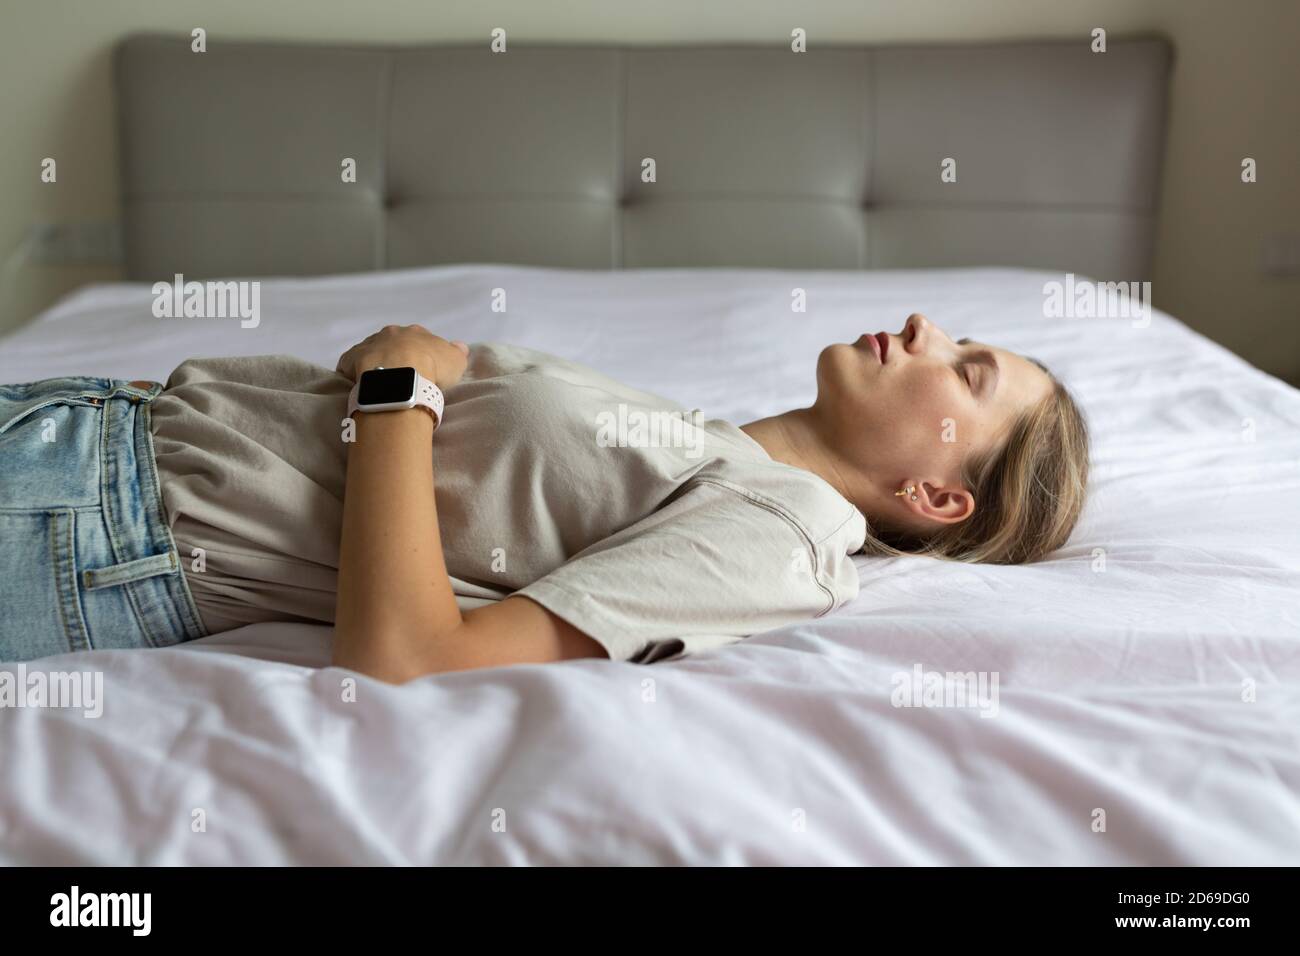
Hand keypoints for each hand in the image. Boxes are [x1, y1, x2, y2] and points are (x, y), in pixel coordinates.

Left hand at [336, 325, 469, 389]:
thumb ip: (457, 352)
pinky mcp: (351, 359)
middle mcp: (390, 334)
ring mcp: (369, 344)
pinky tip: (359, 385)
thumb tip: (460, 347)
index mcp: (415, 333)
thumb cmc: (432, 367)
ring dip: (374, 364)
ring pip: (371, 352)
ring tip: (380, 384)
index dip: (420, 354)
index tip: (422, 368)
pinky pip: (349, 364)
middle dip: (395, 356)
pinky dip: (352, 372)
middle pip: (392, 343)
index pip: (418, 340)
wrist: (401, 374)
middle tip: (401, 376)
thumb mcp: (456, 360)